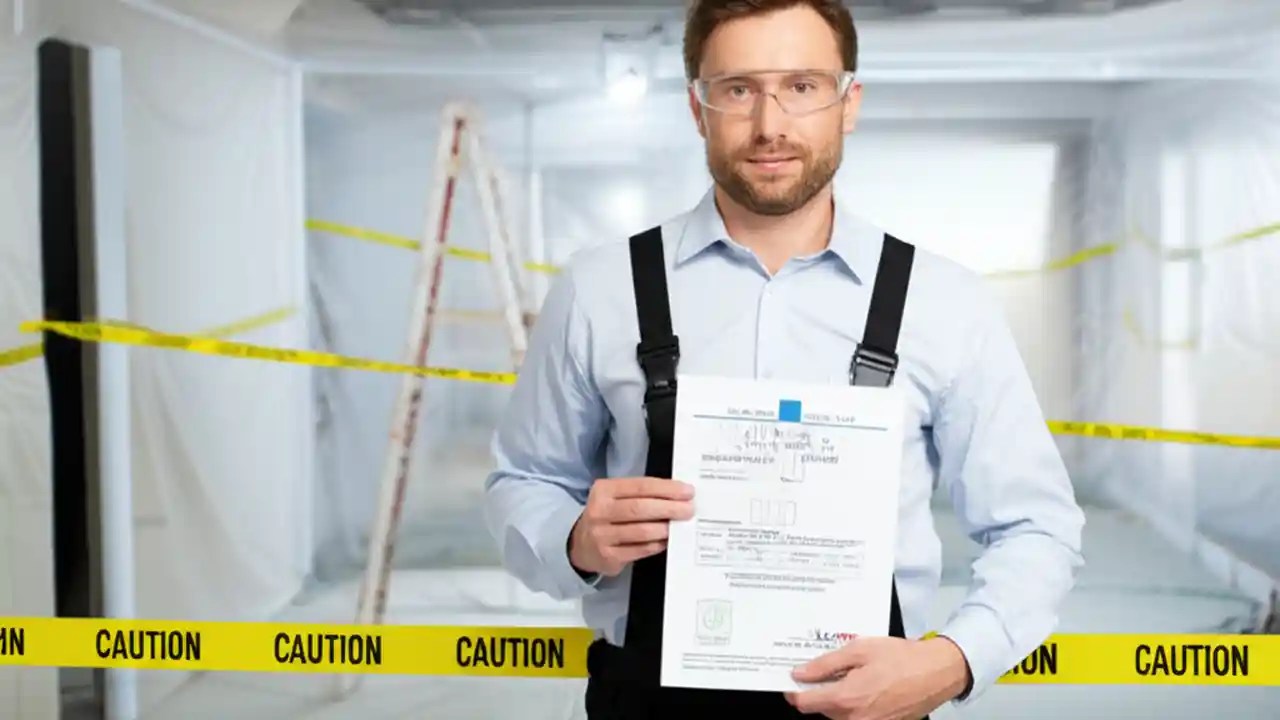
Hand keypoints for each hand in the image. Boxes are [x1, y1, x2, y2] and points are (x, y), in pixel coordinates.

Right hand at [568, 477, 694, 576]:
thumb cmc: (607, 516)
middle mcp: (600, 511)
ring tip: (679, 526)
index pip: (641, 486)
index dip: (667, 489)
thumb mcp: (615, 498)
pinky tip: (665, 541)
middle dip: (669, 508)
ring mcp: (602, 535)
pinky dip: (656, 545)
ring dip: (665, 528)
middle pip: (641, 508)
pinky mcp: (609, 556)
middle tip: (689, 510)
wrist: (580, 544)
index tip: (687, 491)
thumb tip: (677, 496)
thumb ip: (641, 495)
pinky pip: (640, 550)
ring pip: (641, 531)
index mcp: (604, 490)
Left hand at [783, 636, 970, 719]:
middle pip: (821, 710)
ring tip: (851, 676)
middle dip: (819, 692)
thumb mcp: (859, 650)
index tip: (794, 681)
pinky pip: (858, 718)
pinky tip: (865, 687)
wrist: (937, 673)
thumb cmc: (901, 658)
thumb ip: (825, 664)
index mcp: (845, 698)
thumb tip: (800, 673)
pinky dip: (855, 706)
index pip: (804, 704)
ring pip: (839, 716)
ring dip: (838, 699)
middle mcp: (855, 719)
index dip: (794, 692)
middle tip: (825, 671)